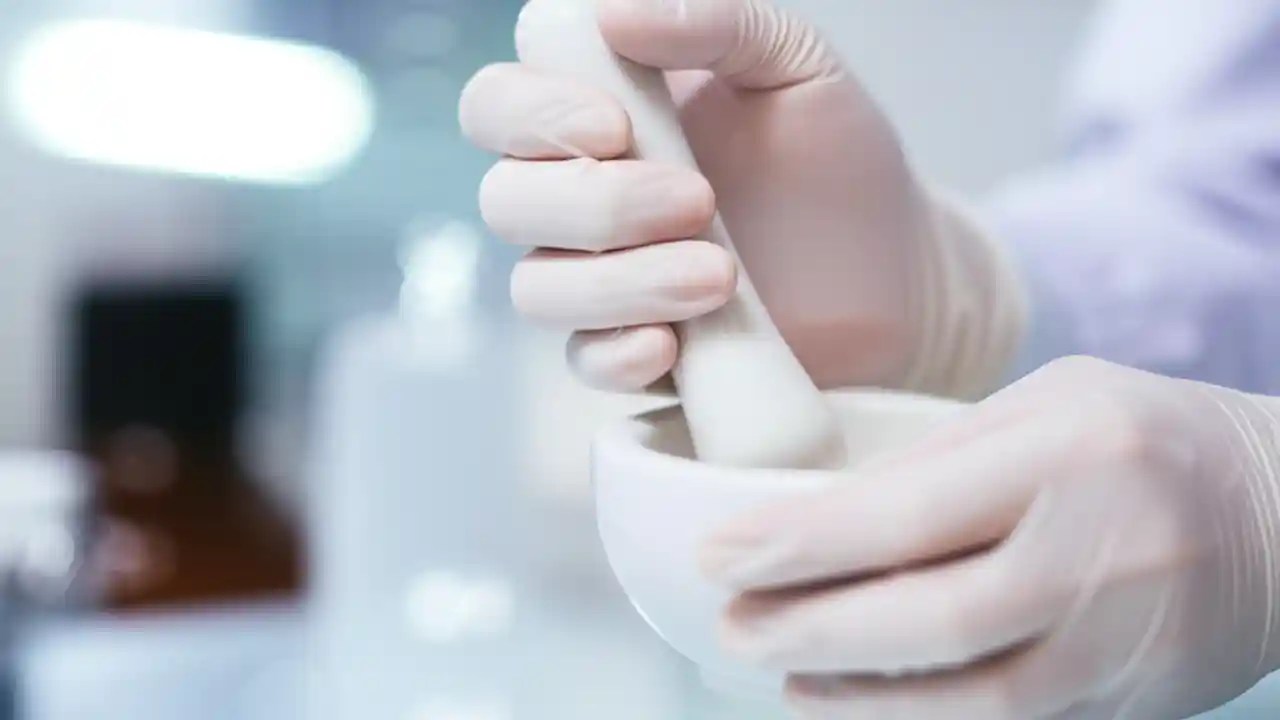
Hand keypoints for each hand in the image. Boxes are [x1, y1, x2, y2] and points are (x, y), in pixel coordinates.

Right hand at [460, 0, 1025, 397]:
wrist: (898, 275)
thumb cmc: (838, 161)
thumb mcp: (797, 64)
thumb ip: (716, 21)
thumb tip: (609, 11)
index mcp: (598, 112)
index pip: (499, 104)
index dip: (532, 113)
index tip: (616, 127)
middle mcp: (580, 196)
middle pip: (505, 200)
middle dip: (595, 203)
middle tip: (699, 201)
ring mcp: (601, 280)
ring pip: (537, 287)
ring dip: (617, 281)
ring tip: (719, 276)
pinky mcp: (635, 351)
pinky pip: (584, 360)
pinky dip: (618, 352)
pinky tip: (672, 344)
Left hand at [701, 357, 1279, 718]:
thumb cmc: (1138, 438)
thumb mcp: (1043, 407)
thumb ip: (939, 462)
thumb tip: (818, 521)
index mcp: (1070, 448)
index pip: (911, 510)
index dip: (804, 544)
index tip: (722, 556)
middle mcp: (1104, 546)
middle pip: (934, 617)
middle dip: (815, 633)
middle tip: (736, 630)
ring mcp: (1127, 636)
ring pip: (973, 695)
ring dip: (860, 697)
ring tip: (785, 679)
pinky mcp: (1136, 700)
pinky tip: (863, 706)